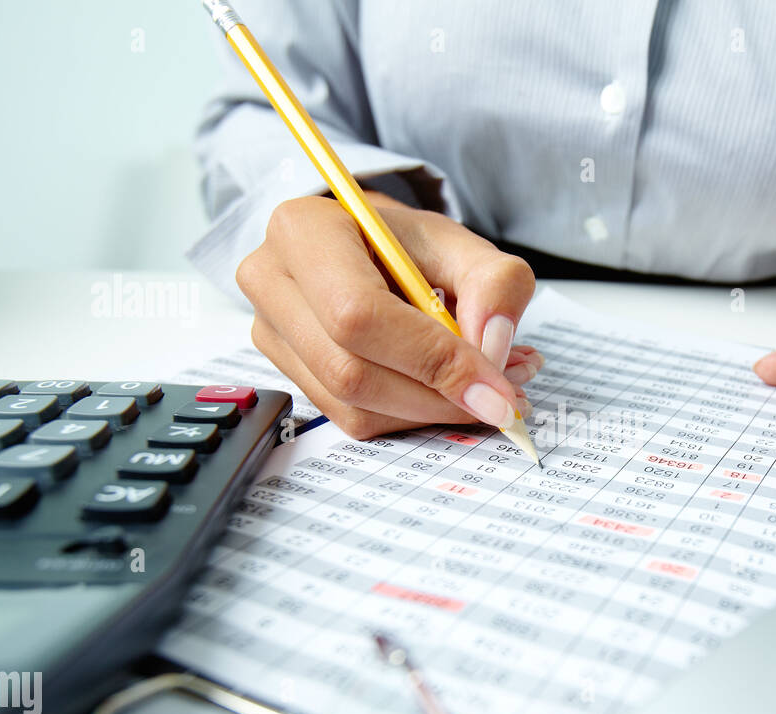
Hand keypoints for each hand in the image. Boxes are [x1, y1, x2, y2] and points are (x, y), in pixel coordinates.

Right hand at [237, 190, 541, 437]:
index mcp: (304, 232)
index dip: (432, 360)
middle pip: (351, 372)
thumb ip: (495, 283)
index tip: (497, 388)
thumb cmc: (406, 245)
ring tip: (487, 385)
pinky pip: (354, 419)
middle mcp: (271, 282)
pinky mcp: (289, 375)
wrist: (367, 250)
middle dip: (437, 396)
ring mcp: (272, 334)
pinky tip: (449, 390)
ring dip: (431, 411)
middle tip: (504, 395)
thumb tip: (492, 347)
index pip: (358, 315)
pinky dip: (413, 415)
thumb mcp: (460, 244)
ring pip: (354, 407)